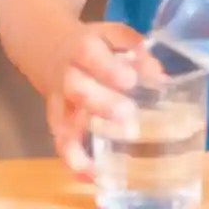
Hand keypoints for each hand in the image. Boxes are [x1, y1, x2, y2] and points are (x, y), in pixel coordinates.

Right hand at [47, 22, 162, 178]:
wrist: (48, 47)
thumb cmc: (92, 43)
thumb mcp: (113, 34)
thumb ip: (137, 50)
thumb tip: (160, 76)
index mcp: (81, 48)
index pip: (90, 55)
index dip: (107, 69)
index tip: (130, 80)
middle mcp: (67, 76)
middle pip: (76, 90)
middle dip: (100, 104)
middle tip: (127, 115)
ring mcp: (59, 100)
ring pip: (62, 120)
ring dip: (80, 141)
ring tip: (100, 160)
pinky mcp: (57, 120)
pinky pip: (61, 141)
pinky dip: (73, 159)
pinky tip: (89, 174)